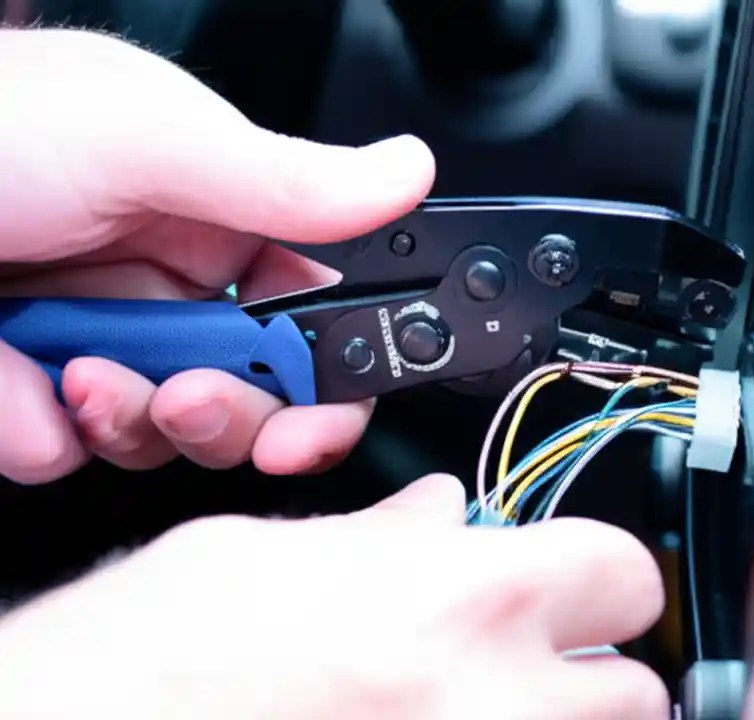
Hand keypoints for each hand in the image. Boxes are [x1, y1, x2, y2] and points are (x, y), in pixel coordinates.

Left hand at [0, 28, 435, 482]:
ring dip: (125, 420)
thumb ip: (290, 183)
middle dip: (223, 413)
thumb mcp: (148, 143)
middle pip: (251, 393)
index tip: (311, 419)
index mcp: (216, 216)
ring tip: (69, 370)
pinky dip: (35, 427)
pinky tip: (6, 378)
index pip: (316, 315)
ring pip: (162, 433)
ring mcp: (91, 336)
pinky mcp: (21, 385)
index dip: (331, 379)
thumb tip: (410, 174)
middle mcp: (163, 281)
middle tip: (186, 398)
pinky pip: (62, 448)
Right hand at [0, 475, 670, 718]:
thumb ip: (379, 541)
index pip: (624, 570)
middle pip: (635, 691)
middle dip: (589, 678)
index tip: (571, 586)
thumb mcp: (258, 563)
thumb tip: (436, 516)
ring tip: (472, 717)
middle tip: (520, 672)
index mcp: (461, 603)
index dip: (597, 576)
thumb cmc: (137, 669)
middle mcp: (494, 707)